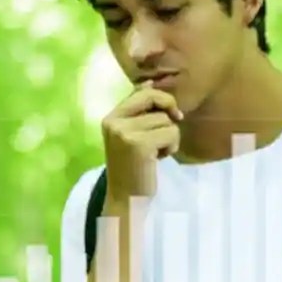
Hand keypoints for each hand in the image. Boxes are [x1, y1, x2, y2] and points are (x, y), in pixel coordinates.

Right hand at [100, 87, 183, 201]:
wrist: (126, 200)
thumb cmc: (133, 167)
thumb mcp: (130, 135)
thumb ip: (138, 111)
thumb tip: (149, 81)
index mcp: (110, 118)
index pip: (142, 92)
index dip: (161, 99)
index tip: (170, 114)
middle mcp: (114, 123)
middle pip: (154, 98)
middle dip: (168, 112)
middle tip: (170, 129)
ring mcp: (124, 133)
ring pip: (166, 120)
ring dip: (170, 137)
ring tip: (156, 153)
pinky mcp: (139, 145)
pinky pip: (171, 133)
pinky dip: (171, 147)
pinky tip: (159, 159)